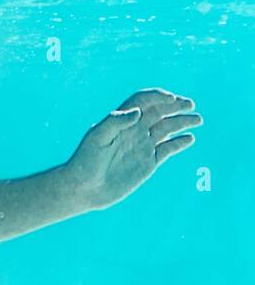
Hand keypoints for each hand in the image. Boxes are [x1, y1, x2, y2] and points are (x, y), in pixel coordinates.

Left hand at [65, 88, 201, 210]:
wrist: (85, 188)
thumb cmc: (86, 160)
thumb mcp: (96, 138)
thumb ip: (115, 122)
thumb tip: (137, 112)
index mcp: (120, 120)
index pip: (142, 101)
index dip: (157, 96)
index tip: (172, 99)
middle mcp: (133, 130)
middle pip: (158, 112)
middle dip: (175, 106)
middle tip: (190, 105)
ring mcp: (142, 146)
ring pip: (166, 129)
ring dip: (182, 122)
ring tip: (198, 119)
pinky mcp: (148, 162)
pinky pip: (167, 149)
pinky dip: (179, 143)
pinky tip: (189, 139)